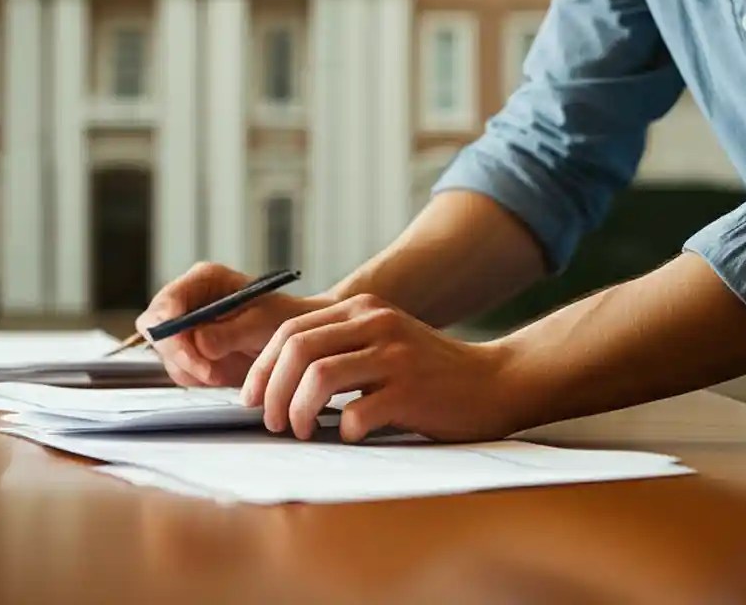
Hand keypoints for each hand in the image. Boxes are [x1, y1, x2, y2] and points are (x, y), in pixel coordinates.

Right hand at [138, 262, 333, 386]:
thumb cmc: (284, 319)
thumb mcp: (261, 322)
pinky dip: (199, 378)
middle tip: (210, 372)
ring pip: (167, 355)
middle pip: (156, 329)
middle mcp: (188, 300)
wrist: (294, 341)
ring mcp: (186, 326)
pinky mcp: (189, 350)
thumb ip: (229, 332)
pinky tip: (224, 372)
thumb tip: (198, 343)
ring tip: (228, 369)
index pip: (167, 301)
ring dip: (194, 369)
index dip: (169, 326)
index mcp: (204, 280)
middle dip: (181, 354)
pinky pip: (181, 370)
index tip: (189, 348)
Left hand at [240, 294, 526, 442]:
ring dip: (297, 411)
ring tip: (300, 431)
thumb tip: (274, 383)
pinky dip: (343, 429)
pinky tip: (349, 435)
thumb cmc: (429, 373)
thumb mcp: (382, 342)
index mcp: (362, 310)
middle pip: (297, 349)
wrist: (494, 381)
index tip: (251, 397)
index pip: (291, 330)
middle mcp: (376, 324)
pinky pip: (358, 412)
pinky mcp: (412, 390)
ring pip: (319, 376)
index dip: (262, 367)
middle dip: (272, 391)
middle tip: (269, 421)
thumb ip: (339, 348)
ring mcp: (395, 355)